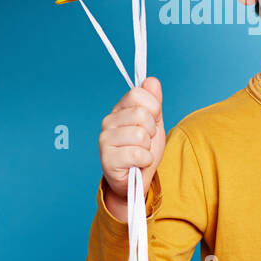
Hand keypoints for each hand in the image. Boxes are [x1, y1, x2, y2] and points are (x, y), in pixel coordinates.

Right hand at [98, 76, 165, 205]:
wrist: (137, 179)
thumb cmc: (144, 150)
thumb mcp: (155, 123)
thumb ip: (154, 102)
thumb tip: (152, 81)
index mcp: (120, 109)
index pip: (138, 94)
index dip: (153, 108)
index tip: (151, 122)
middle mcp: (108, 121)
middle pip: (141, 114)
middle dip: (151, 131)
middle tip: (146, 141)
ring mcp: (105, 139)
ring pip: (140, 135)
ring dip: (148, 148)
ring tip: (140, 153)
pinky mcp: (107, 159)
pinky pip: (138, 154)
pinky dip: (145, 160)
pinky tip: (137, 163)